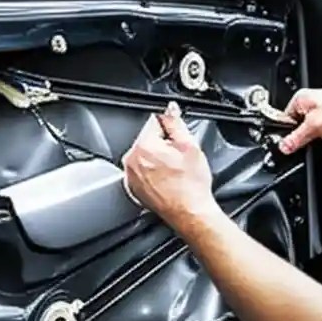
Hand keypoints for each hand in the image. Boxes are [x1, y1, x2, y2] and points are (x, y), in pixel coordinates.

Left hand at [121, 104, 221, 232]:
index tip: (177, 140)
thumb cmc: (191, 185)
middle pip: (147, 139)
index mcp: (143, 146)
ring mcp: (130, 176)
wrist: (190, 212)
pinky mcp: (132, 188)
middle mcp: (131, 160)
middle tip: (178, 158)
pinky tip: (166, 180)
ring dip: (157, 158)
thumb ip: (175, 123)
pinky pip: (141, 171)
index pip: (154, 122)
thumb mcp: (189, 146)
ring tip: (173, 171)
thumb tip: (170, 108)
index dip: (169, 129)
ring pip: (144, 155)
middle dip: (162, 144)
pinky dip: (152, 172)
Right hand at [278, 87, 321, 154]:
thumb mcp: (313, 126)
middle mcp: (311, 102)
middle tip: (319, 133)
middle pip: (302, 127)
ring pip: (316, 132)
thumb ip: (295, 138)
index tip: (296, 140)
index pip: (286, 119)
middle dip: (311, 135)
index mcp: (301, 98)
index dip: (292, 132)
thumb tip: (283, 146)